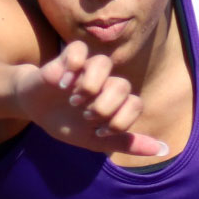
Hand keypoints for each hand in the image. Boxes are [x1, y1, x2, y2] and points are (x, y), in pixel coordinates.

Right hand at [13, 40, 169, 157]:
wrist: (35, 110)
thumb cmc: (67, 123)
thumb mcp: (95, 140)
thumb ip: (127, 143)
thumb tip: (164, 149)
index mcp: (117, 100)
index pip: (135, 104)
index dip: (119, 120)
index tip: (98, 130)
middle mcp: (106, 81)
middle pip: (121, 86)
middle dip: (102, 107)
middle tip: (84, 115)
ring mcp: (88, 67)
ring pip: (104, 63)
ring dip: (89, 85)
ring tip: (73, 98)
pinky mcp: (67, 57)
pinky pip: (79, 49)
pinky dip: (71, 65)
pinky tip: (61, 83)